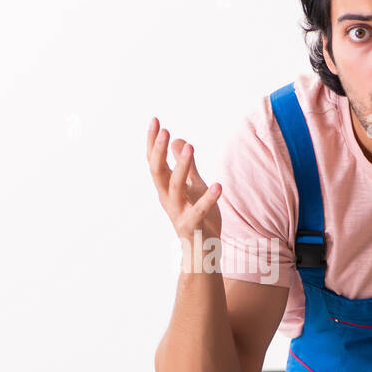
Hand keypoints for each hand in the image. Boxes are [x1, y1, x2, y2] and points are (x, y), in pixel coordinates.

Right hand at [147, 116, 221, 242]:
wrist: (203, 251)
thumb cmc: (198, 217)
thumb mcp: (193, 187)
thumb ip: (188, 166)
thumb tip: (180, 141)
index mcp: (166, 189)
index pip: (155, 162)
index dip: (153, 143)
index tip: (155, 120)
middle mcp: (167, 199)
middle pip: (158, 172)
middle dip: (159, 152)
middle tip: (165, 131)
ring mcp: (178, 213)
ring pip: (175, 187)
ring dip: (181, 167)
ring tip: (190, 147)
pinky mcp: (192, 226)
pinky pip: (198, 211)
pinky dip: (208, 199)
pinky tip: (218, 185)